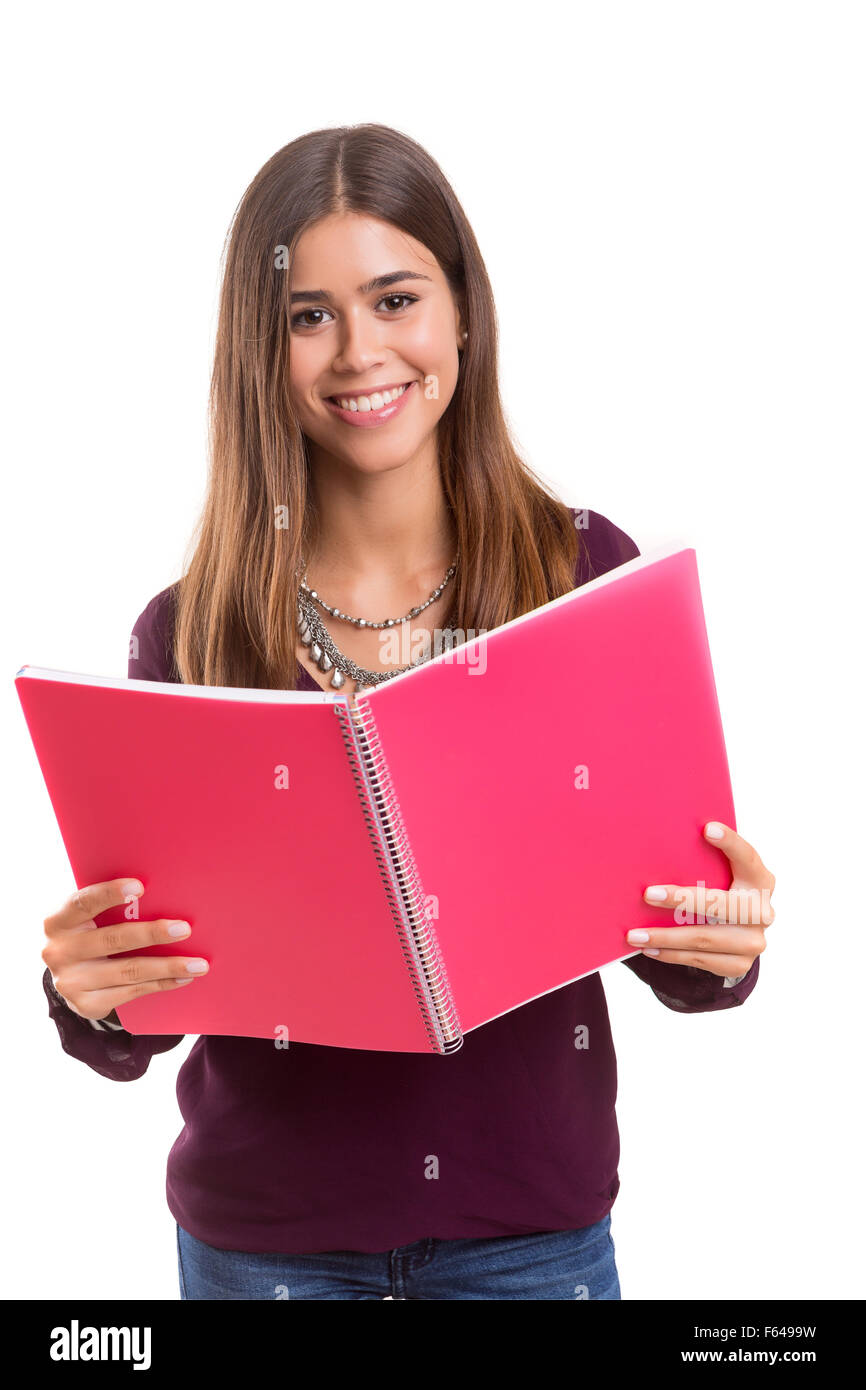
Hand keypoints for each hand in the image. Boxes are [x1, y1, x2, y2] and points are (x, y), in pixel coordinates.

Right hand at [42, 878, 208, 1021]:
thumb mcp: (88, 917)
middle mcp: (58, 952)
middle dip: (152, 934)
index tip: (140, 887)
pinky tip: (183, 978)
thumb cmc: (89, 932)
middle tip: (184, 929)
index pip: (83, 902)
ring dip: (168, 966)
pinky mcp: (85, 1004)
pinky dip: (161, 984)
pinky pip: (132, 992)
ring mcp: (70, 982)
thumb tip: (162, 893)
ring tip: (198, 964)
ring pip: (129, 971)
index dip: (109, 894)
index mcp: (58, 921)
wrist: (70, 974)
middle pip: (113, 940)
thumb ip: (110, 906)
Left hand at [626, 822, 774, 977]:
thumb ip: (708, 864)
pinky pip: (699, 960)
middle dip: (681, 899)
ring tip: (634, 935)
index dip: (731, 843)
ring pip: (704, 938)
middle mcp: (763, 912)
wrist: (739, 935)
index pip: (747, 857)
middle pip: (720, 904)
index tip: (707, 828)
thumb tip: (663, 844)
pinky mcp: (739, 964)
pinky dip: (670, 954)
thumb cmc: (721, 892)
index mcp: (760, 881)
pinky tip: (649, 948)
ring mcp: (753, 941)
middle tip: (647, 894)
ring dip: (665, 936)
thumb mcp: (723, 876)